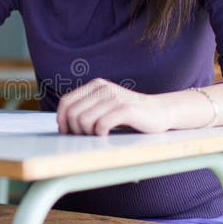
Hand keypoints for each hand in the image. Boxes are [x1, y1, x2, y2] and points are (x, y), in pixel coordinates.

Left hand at [56, 78, 171, 135]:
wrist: (161, 111)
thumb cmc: (130, 114)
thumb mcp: (106, 105)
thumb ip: (88, 108)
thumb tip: (62, 124)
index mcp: (95, 85)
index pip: (66, 102)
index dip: (62, 120)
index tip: (68, 133)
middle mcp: (103, 88)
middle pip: (72, 113)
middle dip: (75, 130)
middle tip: (86, 137)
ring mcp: (114, 97)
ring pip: (83, 120)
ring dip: (87, 134)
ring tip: (98, 136)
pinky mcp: (125, 109)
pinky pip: (101, 125)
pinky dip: (100, 135)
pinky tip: (107, 136)